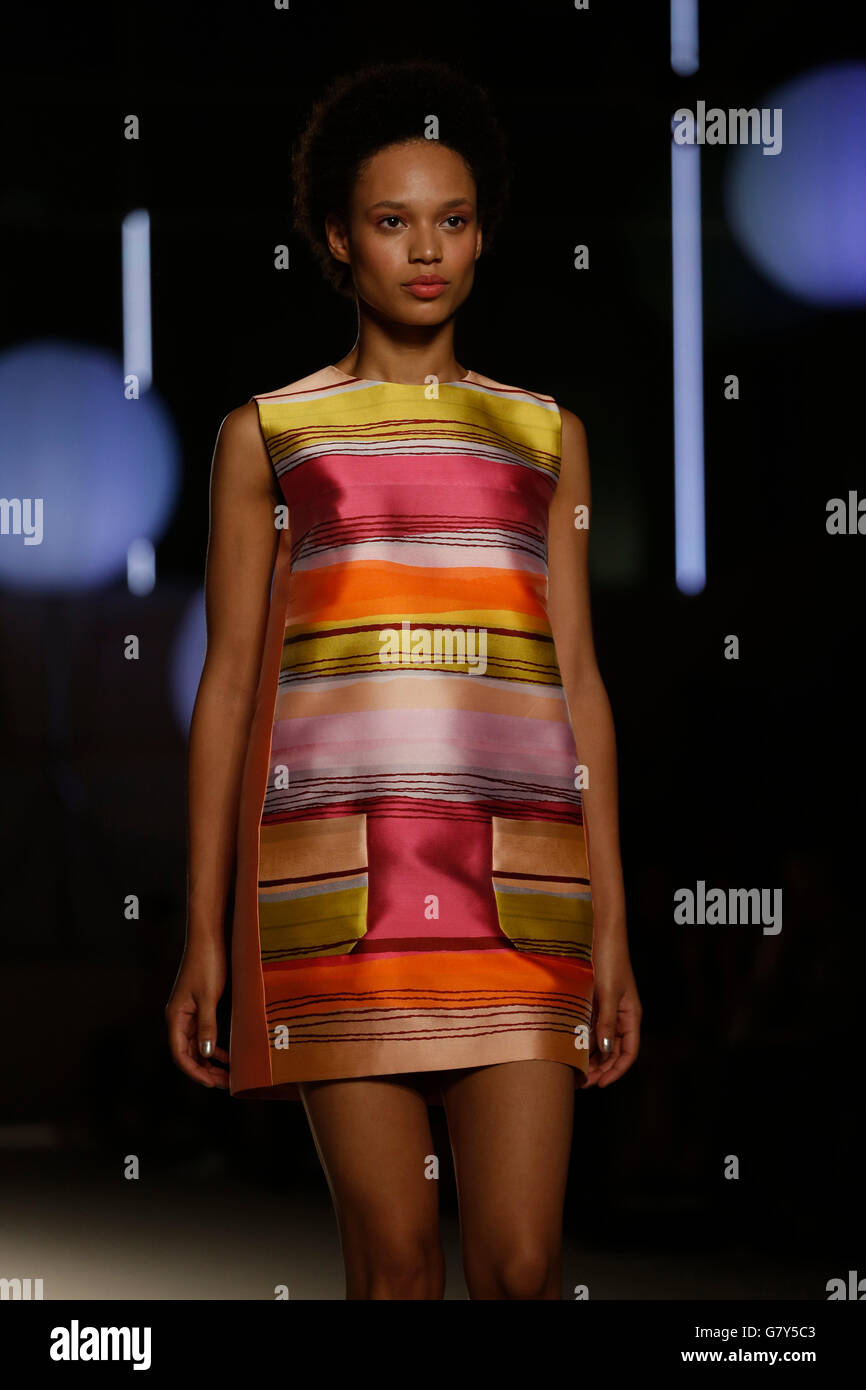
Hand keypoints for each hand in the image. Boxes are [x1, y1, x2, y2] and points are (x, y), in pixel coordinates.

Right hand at [165, 938, 229, 1088]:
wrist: (210, 936)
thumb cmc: (207, 963)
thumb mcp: (209, 996)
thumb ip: (207, 1025)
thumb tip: (206, 1054)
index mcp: (176, 1016)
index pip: (180, 1054)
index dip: (195, 1072)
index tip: (212, 1083)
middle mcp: (179, 1017)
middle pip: (188, 1053)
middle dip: (204, 1070)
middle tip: (225, 1083)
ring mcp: (189, 1012)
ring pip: (197, 1045)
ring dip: (209, 1061)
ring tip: (227, 1073)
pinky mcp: (200, 1005)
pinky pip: (204, 1033)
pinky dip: (214, 1046)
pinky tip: (226, 1054)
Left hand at [584, 929, 640, 1087]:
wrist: (600, 934)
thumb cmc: (610, 959)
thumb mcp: (608, 992)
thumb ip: (606, 1021)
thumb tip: (606, 1050)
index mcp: (631, 1015)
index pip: (629, 1052)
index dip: (617, 1070)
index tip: (601, 1083)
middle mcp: (621, 1015)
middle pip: (614, 1050)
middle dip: (600, 1068)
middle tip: (582, 1082)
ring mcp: (607, 1009)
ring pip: (601, 1041)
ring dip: (591, 1057)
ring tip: (574, 1071)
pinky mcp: (594, 1002)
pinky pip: (591, 1027)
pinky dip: (583, 1040)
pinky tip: (571, 1048)